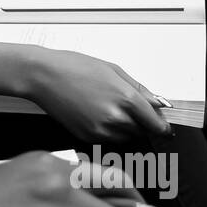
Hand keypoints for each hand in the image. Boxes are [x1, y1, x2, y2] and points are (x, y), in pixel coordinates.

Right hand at [25, 48, 171, 141]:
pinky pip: (108, 140)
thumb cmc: (74, 67)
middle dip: (142, 124)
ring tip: (109, 108)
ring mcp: (99, 130)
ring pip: (126, 138)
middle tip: (130, 109)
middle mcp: (115, 118)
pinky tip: (97, 113)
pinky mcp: (86, 137)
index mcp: (126, 98)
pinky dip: (108, 131)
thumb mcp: (113, 70)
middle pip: (142, 132)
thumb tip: (159, 103)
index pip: (156, 124)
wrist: (43, 76)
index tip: (164, 127)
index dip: (162, 126)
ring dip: (126, 128)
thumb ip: (139, 90)